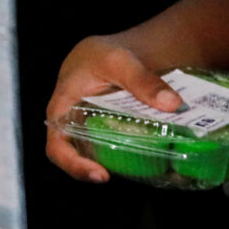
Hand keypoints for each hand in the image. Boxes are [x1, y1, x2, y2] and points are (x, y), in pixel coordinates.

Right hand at [44, 36, 180, 181]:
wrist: (112, 53)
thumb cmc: (101, 55)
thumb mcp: (118, 60)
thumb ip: (143, 80)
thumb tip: (171, 104)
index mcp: (62, 110)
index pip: (57, 147)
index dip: (74, 165)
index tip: (101, 174)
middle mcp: (75, 128)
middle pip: (81, 159)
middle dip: (106, 170)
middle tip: (134, 173)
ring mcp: (94, 134)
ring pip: (105, 156)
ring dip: (127, 162)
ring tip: (154, 165)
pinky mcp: (113, 135)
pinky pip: (122, 149)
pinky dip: (141, 153)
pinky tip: (162, 154)